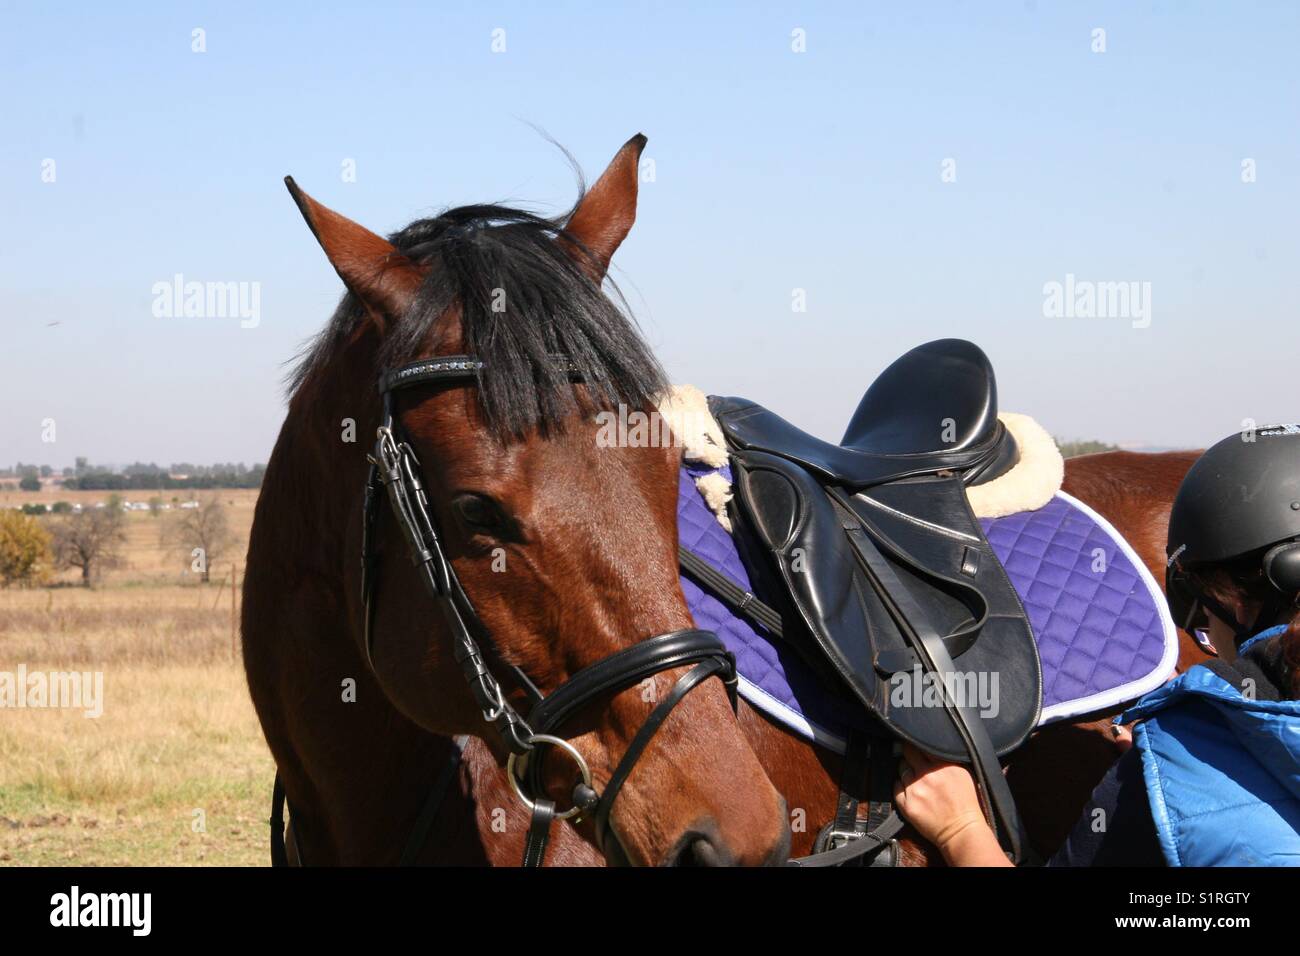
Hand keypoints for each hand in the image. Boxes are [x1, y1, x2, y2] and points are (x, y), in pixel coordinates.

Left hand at [894, 744, 1008, 865]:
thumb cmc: (968, 804)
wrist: (962, 831)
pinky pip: (896, 787)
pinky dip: (901, 786)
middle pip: (907, 753)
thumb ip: (947, 758)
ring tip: (916, 778)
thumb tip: (933, 748)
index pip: (921, 744)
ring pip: (901, 769)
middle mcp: (927, 774)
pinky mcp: (907, 804)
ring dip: (906, 771)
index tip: (916, 744)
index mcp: (943, 765)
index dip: (917, 743)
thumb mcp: (964, 773)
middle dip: (909, 754)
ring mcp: (915, 789)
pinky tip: (910, 790)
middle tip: (912, 758)